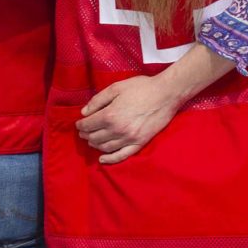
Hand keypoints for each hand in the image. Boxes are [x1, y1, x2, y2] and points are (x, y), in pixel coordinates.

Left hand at [77, 75, 191, 164]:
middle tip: (85, 131)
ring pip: (104, 147)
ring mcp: (128, 138)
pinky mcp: (139, 143)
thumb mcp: (116, 88)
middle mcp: (117, 130)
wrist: (166, 94)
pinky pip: (121, 156)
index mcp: (110, 115)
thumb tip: (84, 113)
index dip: (81, 125)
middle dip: (86, 134)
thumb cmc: (141, 88)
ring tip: (93, 139)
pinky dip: (109, 159)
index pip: (87, 125)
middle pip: (94, 138)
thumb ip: (98, 100)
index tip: (80, 123)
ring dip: (95, 144)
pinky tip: (102, 159)